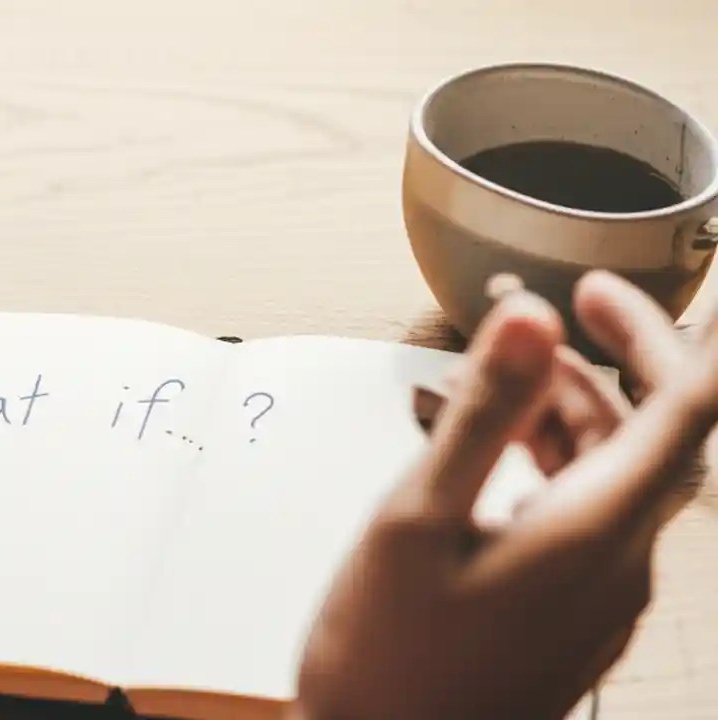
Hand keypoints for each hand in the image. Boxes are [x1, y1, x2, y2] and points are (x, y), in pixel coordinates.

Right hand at [295, 271, 716, 719]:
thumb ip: (483, 412)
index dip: (654, 330)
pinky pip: (586, 521)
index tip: (592, 291)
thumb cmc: (385, 657)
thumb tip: (531, 321)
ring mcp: (599, 600)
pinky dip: (549, 469)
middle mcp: (619, 567)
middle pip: (647, 437)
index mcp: (595, 532)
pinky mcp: (570, 619)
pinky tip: (487, 463)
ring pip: (612, 478)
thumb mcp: (418, 516)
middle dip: (591, 369)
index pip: (684, 404)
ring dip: (562, 418)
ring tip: (483, 390)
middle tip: (529, 327)